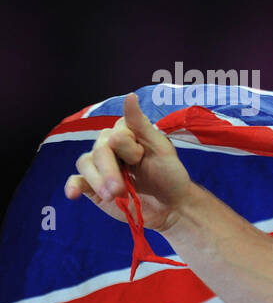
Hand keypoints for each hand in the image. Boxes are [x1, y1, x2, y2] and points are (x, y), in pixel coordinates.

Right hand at [64, 93, 193, 231]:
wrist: (170, 206)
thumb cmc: (169, 174)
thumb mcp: (161, 149)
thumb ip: (141, 125)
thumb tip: (130, 96)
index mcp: (127, 133)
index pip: (116, 134)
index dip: (128, 148)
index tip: (141, 158)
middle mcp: (110, 146)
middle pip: (99, 151)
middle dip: (110, 171)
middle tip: (120, 190)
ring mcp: (100, 166)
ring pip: (86, 164)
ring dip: (97, 180)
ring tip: (113, 196)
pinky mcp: (93, 185)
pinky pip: (77, 181)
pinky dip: (73, 186)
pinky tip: (73, 194)